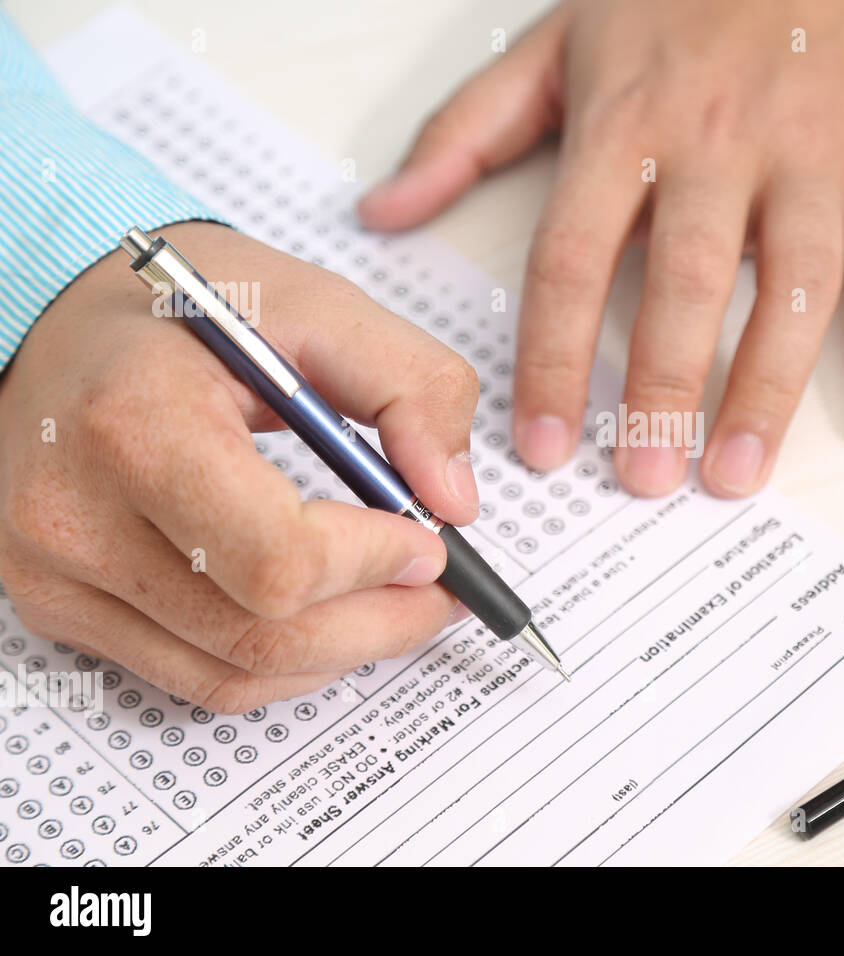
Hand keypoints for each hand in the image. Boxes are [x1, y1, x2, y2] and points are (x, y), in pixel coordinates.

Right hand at [0, 222, 480, 712]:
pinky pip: (194, 677)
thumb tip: (455, 502)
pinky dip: (282, 663)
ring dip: (341, 653)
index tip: (428, 540)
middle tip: (440, 591)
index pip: (277, 559)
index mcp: (136, 423)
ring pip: (233, 675)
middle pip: (262, 635)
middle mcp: (74, 514)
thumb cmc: (184, 311)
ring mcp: (55, 574)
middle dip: (381, 623)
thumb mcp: (315, 304)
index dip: (374, 564)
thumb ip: (410, 384)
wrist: (58, 327)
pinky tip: (325, 616)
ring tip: (395, 602)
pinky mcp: (57, 609)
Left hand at [359, 0, 843, 496]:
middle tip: (645, 479)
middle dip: (664, 390)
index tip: (546, 446)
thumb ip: (467, 131)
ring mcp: (815, 154)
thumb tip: (383, 213)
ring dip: (770, 388)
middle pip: (689, 282)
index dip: (555, 360)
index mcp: (628, 122)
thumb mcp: (556, 43)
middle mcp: (722, 143)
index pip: (575, 259)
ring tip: (738, 473)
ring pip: (799, 286)